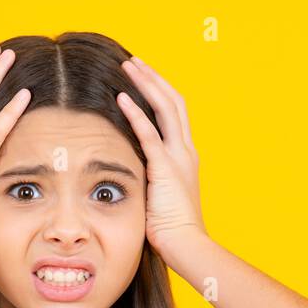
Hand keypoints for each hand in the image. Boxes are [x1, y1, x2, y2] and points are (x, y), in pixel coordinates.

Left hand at [116, 56, 206, 257]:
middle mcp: (185, 151)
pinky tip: (121, 97)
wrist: (186, 245)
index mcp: (185, 157)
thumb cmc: (171, 231)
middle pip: (173, 101)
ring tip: (128, 67)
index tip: (142, 80)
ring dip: (146, 84)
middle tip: (134, 62)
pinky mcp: (166, 168)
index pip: (174, 115)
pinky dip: (135, 112)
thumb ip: (149, 181)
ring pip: (165, 107)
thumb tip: (129, 177)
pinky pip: (149, 132)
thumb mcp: (160, 198)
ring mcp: (178, 157)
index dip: (159, 94)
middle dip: (153, 78)